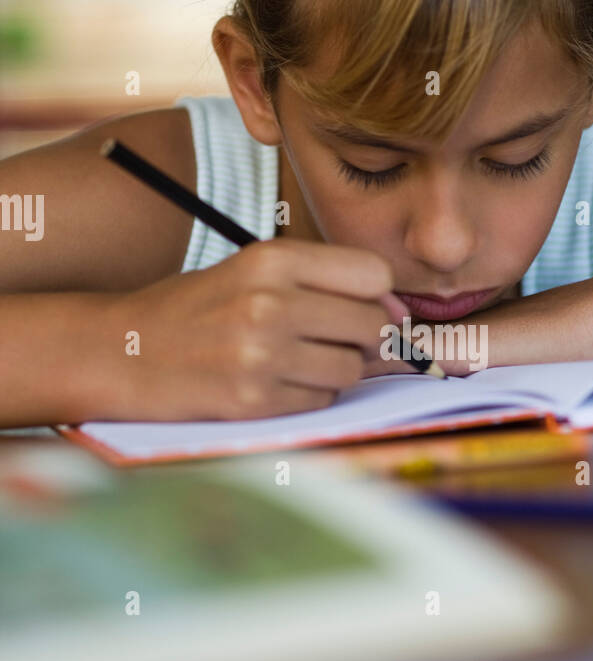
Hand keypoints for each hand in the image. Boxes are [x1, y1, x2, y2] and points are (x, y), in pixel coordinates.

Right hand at [100, 239, 398, 419]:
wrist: (124, 352)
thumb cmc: (197, 311)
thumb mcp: (251, 273)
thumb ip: (322, 283)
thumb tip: (399, 316)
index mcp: (271, 259)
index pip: (373, 273)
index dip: (378, 295)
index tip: (363, 307)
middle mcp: (270, 303)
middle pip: (372, 324)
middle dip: (364, 338)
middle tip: (331, 341)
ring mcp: (262, 354)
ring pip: (352, 369)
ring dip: (336, 371)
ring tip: (296, 362)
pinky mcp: (254, 400)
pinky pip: (321, 401)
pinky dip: (309, 397)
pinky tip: (275, 384)